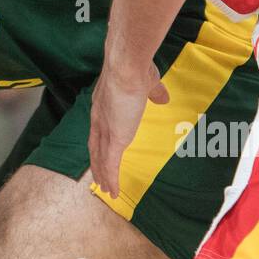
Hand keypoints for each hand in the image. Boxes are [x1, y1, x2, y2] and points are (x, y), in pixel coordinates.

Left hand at [87, 63, 167, 198]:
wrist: (127, 66)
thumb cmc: (136, 68)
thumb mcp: (148, 82)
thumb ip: (154, 92)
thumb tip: (163, 97)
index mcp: (103, 105)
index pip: (98, 130)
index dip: (99, 143)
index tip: (100, 152)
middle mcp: (99, 119)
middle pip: (95, 148)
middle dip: (97, 164)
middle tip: (99, 177)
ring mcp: (105, 130)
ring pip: (100, 159)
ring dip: (103, 176)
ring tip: (106, 190)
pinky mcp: (114, 139)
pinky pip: (110, 165)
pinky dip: (111, 179)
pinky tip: (113, 192)